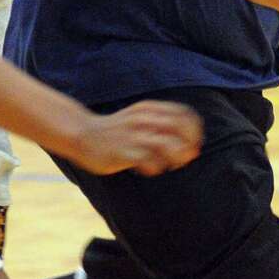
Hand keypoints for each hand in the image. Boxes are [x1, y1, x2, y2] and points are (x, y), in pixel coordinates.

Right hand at [68, 101, 202, 176]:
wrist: (83, 133)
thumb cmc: (117, 130)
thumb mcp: (140, 118)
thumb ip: (163, 127)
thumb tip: (192, 148)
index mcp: (149, 109)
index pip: (184, 114)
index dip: (195, 131)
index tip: (194, 144)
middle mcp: (143, 118)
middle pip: (179, 127)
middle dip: (189, 143)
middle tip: (187, 157)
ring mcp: (132, 135)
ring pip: (166, 144)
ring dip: (175, 157)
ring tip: (170, 165)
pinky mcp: (123, 152)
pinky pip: (148, 161)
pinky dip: (156, 167)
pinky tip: (150, 169)